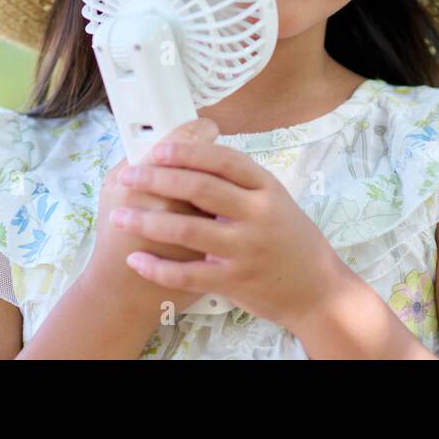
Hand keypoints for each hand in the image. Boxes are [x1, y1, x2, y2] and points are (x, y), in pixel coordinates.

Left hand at [109, 120, 348, 328]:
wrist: (318, 289)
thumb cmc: (291, 240)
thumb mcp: (275, 201)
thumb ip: (240, 183)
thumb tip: (194, 153)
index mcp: (267, 188)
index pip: (224, 160)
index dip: (188, 151)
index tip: (159, 148)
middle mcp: (258, 214)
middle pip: (200, 188)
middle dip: (157, 179)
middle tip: (129, 175)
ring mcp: (246, 248)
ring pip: (187, 230)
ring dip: (147, 221)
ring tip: (120, 215)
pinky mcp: (236, 280)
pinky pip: (189, 274)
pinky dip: (158, 268)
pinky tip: (136, 261)